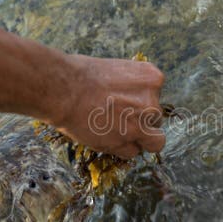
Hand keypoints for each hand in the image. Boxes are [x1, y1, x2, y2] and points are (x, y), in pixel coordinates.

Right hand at [51, 54, 165, 158]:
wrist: (66, 90)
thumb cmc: (83, 74)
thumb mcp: (118, 69)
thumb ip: (133, 86)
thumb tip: (134, 98)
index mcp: (153, 79)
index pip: (156, 96)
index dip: (140, 101)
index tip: (126, 101)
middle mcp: (153, 103)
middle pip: (155, 119)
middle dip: (141, 121)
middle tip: (118, 118)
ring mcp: (142, 125)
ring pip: (154, 141)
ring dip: (137, 139)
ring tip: (116, 131)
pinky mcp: (128, 143)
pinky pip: (133, 152)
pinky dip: (122, 149)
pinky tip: (107, 137)